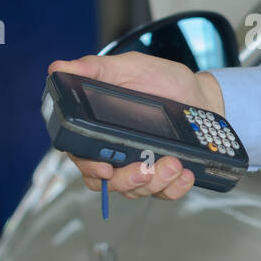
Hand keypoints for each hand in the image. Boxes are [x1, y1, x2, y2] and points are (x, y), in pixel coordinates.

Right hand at [47, 51, 225, 200]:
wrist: (202, 94)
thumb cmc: (164, 81)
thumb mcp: (130, 68)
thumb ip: (96, 69)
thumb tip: (58, 67)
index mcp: (102, 131)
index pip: (83, 158)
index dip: (89, 168)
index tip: (104, 168)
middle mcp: (119, 154)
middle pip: (109, 182)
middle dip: (127, 180)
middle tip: (145, 167)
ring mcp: (143, 167)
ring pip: (138, 190)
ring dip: (155, 181)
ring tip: (174, 163)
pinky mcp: (166, 177)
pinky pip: (166, 193)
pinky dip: (175, 187)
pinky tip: (185, 173)